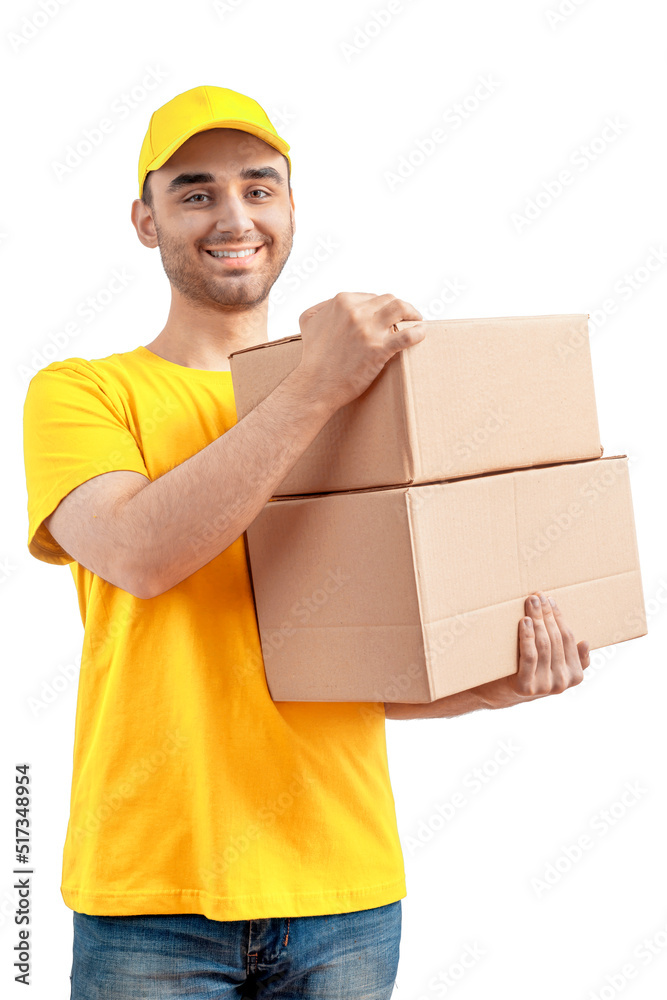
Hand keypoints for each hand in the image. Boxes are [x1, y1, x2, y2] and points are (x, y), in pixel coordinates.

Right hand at [296, 291, 424, 410]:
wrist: (316, 385)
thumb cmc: (312, 357)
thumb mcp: (308, 321)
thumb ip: (321, 307)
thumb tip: (333, 304)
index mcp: (342, 302)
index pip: (371, 297)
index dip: (381, 306)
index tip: (386, 315)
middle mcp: (356, 312)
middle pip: (388, 300)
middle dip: (399, 307)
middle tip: (406, 316)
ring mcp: (368, 330)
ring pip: (400, 308)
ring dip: (412, 312)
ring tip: (417, 320)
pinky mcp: (379, 349)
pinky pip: (407, 335)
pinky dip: (418, 332)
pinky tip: (422, 332)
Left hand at [472, 592, 589, 709]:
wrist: (502, 693)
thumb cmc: (531, 671)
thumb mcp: (555, 666)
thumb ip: (573, 657)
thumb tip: (585, 643)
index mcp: (575, 675)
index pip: (569, 639)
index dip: (559, 617)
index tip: (550, 600)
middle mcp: (563, 683)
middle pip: (556, 639)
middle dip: (547, 615)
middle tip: (537, 596)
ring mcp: (545, 686)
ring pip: (544, 645)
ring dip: (537, 621)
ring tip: (531, 603)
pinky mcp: (526, 687)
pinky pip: (530, 655)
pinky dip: (527, 636)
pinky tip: (525, 621)